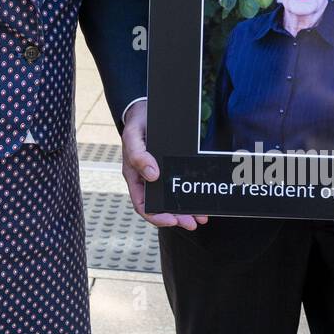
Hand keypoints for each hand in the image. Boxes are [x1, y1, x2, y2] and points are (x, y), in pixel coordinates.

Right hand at [121, 100, 209, 230]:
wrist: (145, 111)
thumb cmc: (136, 125)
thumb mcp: (133, 137)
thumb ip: (138, 155)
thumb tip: (152, 175)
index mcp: (134, 177)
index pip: (143, 205)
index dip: (157, 216)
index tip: (172, 219)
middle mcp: (146, 180)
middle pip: (160, 207)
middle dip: (177, 217)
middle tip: (193, 222)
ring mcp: (159, 176)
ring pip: (172, 200)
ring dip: (186, 210)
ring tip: (201, 217)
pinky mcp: (171, 169)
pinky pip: (180, 186)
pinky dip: (189, 194)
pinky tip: (200, 200)